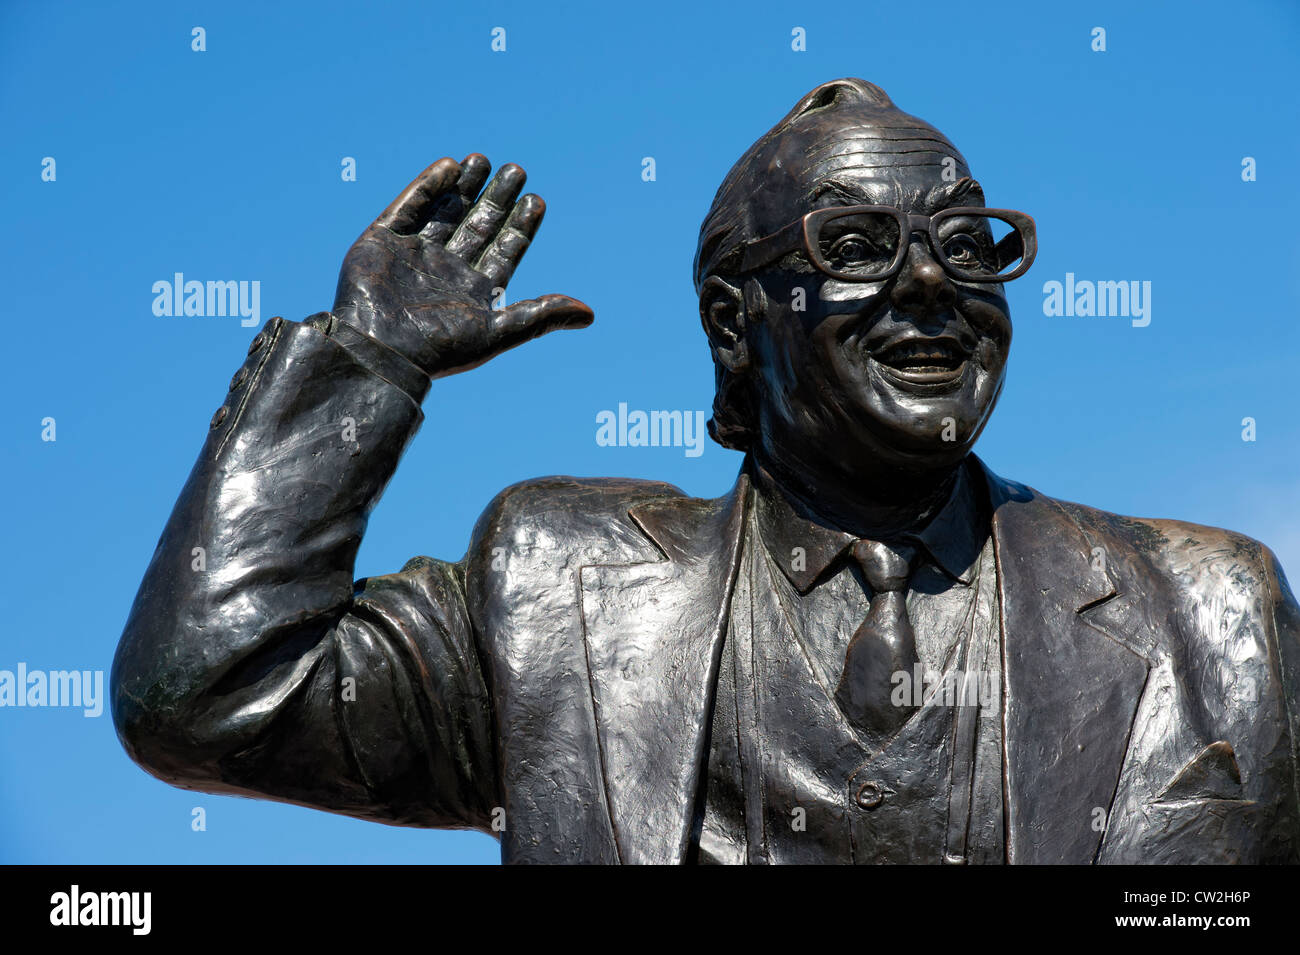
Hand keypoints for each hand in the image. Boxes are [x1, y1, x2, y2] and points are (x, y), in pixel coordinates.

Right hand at [332, 154, 592, 377]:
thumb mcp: (497, 332)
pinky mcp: (383, 241)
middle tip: (517, 169)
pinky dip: (428, 187)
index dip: (520, 227)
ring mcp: (414, 254)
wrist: (379, 351)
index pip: (503, 251)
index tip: (536, 200)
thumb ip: (539, 316)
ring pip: (445, 212)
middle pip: (478, 226)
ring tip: (483, 159)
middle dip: (496, 199)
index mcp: (473, 292)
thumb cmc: (439, 350)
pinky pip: (409, 207)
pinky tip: (451, 168)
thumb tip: (590, 314)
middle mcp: (446, 270)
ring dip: (465, 188)